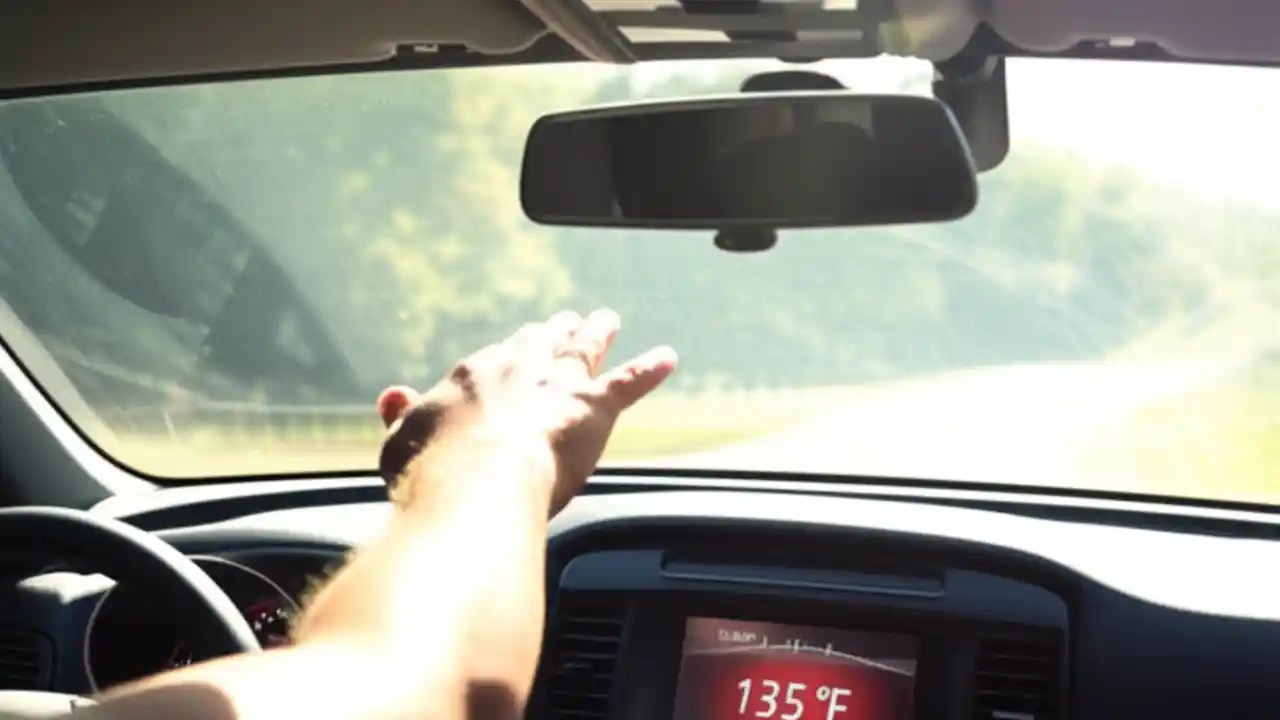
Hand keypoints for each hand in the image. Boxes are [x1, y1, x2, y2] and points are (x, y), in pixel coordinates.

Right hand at [375, 309, 676, 511]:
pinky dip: (649, 370)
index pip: (495, 359)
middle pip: (541, 342)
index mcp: (474, 376)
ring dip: (596, 332)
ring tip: (606, 319)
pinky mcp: (594, 408)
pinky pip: (629, 383)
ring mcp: (559, 384)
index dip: (508, 355)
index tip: (513, 350)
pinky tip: (668, 358)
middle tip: (565, 320)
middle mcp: (519, 367)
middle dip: (553, 331)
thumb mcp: (401, 443)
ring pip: (582, 348)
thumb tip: (394, 397)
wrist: (474, 480)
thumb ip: (403, 418)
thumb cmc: (431, 471)